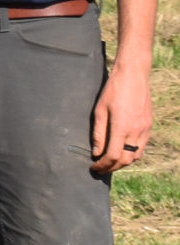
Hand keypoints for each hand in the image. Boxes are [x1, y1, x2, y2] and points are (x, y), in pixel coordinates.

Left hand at [93, 59, 153, 174]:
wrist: (133, 76)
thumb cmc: (112, 91)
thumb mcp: (99, 111)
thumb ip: (99, 133)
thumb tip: (96, 153)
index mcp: (122, 127)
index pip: (113, 156)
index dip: (103, 165)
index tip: (94, 167)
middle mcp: (137, 131)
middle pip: (126, 159)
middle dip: (112, 167)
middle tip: (100, 168)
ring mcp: (145, 129)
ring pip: (136, 155)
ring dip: (123, 162)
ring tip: (110, 162)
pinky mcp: (149, 125)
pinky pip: (142, 146)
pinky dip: (132, 153)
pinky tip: (122, 151)